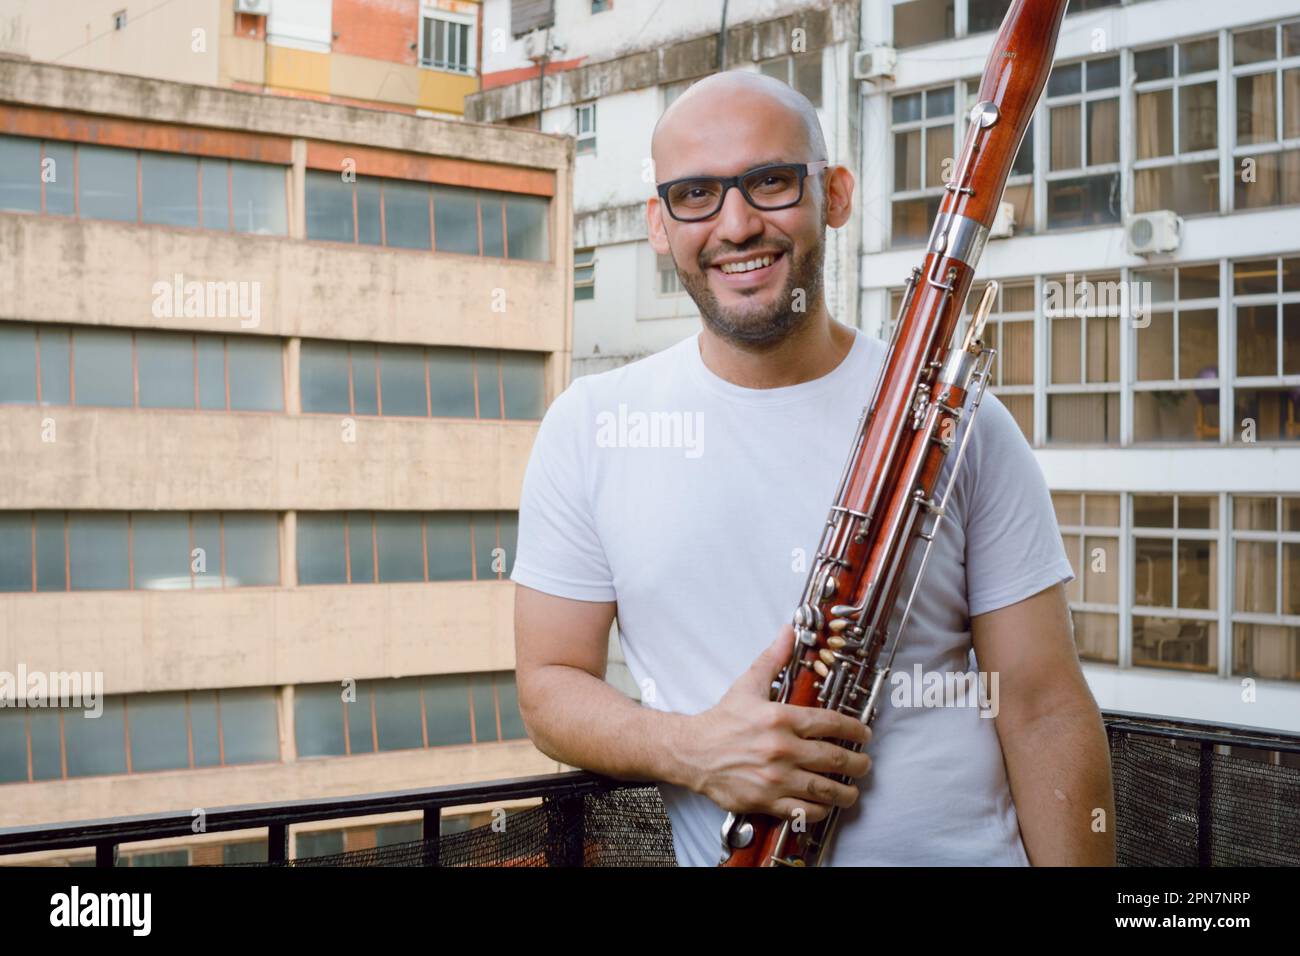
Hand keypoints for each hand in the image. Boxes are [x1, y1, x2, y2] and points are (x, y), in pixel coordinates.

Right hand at [677, 624, 872, 823]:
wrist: (692, 752)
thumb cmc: (722, 721)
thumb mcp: (748, 685)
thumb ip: (773, 659)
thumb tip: (788, 631)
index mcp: (781, 718)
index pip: (831, 723)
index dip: (855, 729)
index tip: (864, 734)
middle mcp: (782, 749)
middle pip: (834, 758)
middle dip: (857, 763)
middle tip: (864, 764)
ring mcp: (775, 777)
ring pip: (824, 788)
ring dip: (846, 792)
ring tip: (853, 791)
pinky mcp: (766, 800)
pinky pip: (803, 810)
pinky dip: (820, 810)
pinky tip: (826, 805)